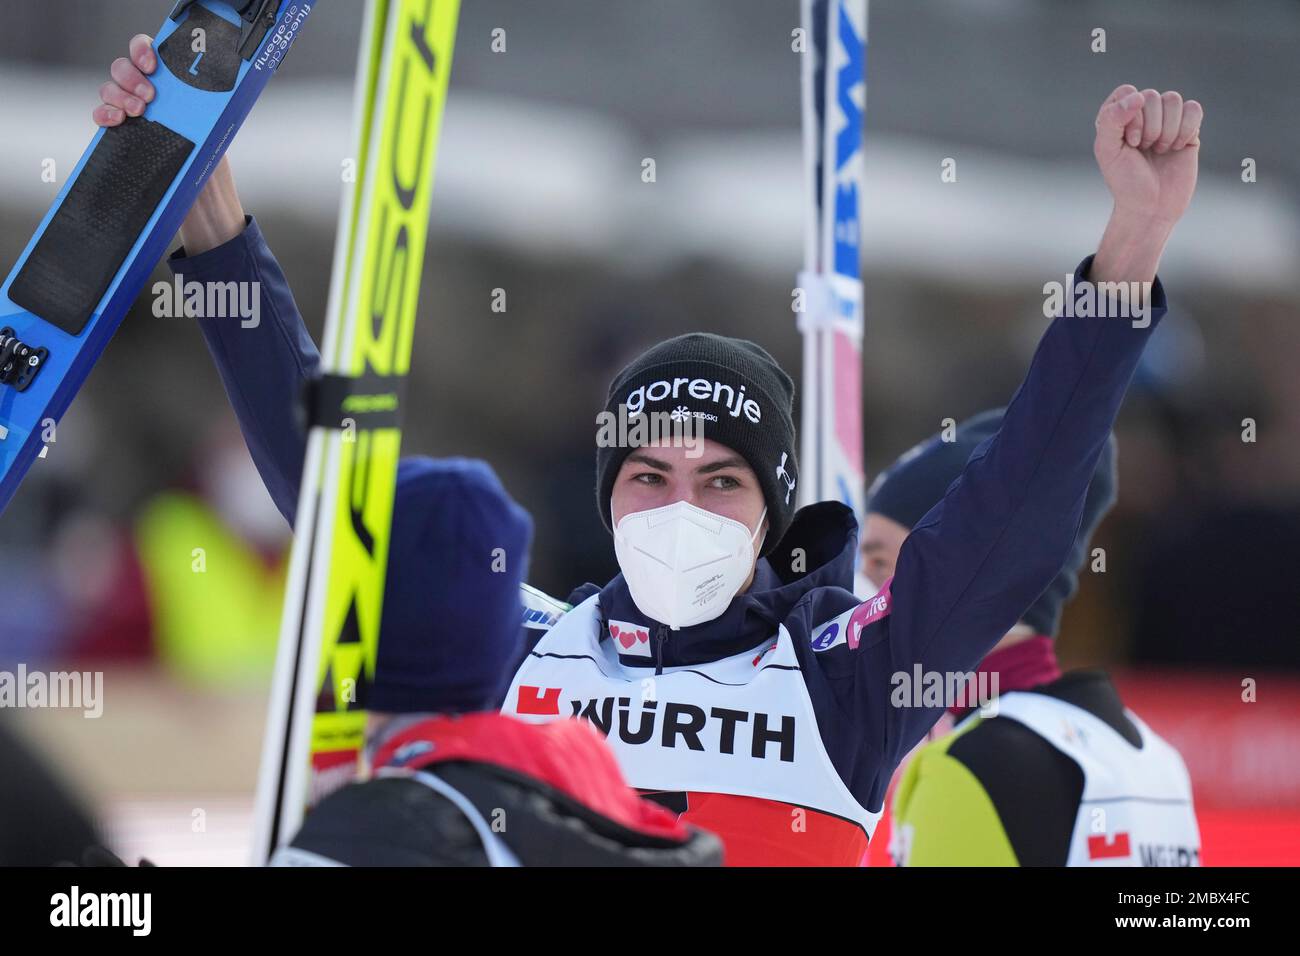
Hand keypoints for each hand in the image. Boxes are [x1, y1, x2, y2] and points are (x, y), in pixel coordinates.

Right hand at [94, 34, 245, 254]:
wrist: (202, 204)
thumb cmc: (210, 165)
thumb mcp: (211, 135)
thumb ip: (196, 113)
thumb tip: (195, 99)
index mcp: (174, 89)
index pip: (152, 55)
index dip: (144, 51)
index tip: (153, 67)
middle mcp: (151, 97)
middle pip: (125, 68)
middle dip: (131, 77)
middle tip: (148, 98)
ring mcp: (134, 114)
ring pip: (110, 89)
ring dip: (117, 94)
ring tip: (136, 113)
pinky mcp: (122, 134)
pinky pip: (102, 115)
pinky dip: (103, 114)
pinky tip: (114, 122)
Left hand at [1094, 84, 1202, 225]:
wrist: (1151, 207)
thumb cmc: (1125, 181)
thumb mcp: (1108, 150)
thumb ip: (1111, 120)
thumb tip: (1137, 96)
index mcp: (1119, 117)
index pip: (1128, 92)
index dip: (1131, 115)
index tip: (1129, 142)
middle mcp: (1142, 115)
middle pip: (1152, 96)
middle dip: (1149, 127)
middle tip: (1145, 150)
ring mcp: (1167, 120)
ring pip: (1174, 100)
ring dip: (1167, 130)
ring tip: (1160, 150)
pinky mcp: (1188, 129)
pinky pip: (1194, 109)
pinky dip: (1186, 129)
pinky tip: (1177, 147)